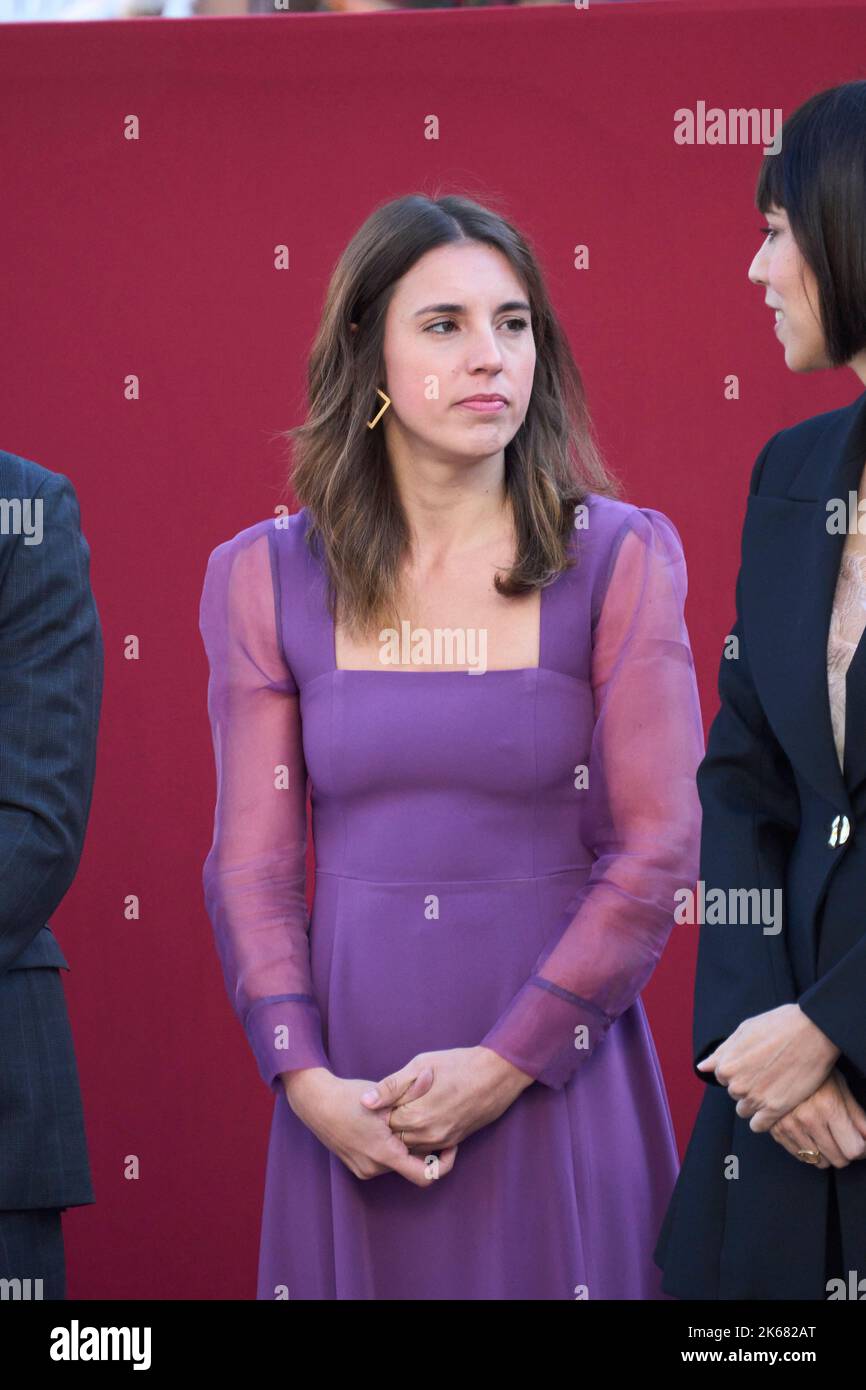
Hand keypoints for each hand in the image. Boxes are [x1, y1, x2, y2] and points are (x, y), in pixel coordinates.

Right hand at [282, 1068, 457, 1187]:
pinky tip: (390, 1127)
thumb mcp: (385, 1093)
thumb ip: (412, 1090)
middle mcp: (374, 1169)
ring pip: (398, 1163)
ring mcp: (364, 1170)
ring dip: (406, 1147)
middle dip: (424, 1149)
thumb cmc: (351, 1097)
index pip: (425, 1175)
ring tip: (407, 1122)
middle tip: (433, 1125)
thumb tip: (432, 1075)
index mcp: (384, 1154)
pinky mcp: (357, 1167)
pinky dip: (392, 1149)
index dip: (443, 1164)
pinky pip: (384, 1163)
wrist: (316, 1103)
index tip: (451, 1147)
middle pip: (412, 1166)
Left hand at [360, 1045, 533, 1150]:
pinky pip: (428, 1149)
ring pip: (410, 1145)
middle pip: (395, 1137)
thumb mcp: (420, 1065)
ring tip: (410, 1108)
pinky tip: (423, 1117)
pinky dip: (421, 1137)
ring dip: (406, 1131)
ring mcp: (442, 1141)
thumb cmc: (457, 1064)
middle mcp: (428, 1134)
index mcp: (415, 1115)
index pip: (383, 1121)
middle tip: (395, 1102)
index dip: (381, 1108)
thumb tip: (364, 1102)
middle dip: (391, 1122)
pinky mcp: (453, 1142)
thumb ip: (391, 1086)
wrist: (496, 1075)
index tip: (384, 1095)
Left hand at [696, 1004, 840, 1129]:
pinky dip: (764, 1119)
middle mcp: (737, 1084)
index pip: (723, 1076)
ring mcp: (755, 1098)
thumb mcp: (744, 1031)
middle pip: (735, 1093)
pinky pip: (758, 1125)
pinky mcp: (775, 1110)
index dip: (740, 1069)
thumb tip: (702, 1067)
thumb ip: (721, 1052)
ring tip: (774, 1086)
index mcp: (726, 1065)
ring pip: (745, 1110)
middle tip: (768, 1072)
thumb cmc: (779, 1025)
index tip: (755, 1063)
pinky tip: (774, 1106)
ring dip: (755, 1102)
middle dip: (747, 1085)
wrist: (813, 1032)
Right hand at [769, 1069, 865, 1168]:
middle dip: (845, 1152)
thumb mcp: (840, 1087)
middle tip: (843, 1138)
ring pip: (818, 1161)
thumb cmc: (813, 1071)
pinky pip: (800, 1156)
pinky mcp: (776, 1130)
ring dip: (826, 1153)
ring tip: (825, 1134)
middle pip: (838, 1159)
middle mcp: (808, 1118)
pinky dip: (808, 1150)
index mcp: (828, 1106)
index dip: (862, 1148)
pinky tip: (809, 1134)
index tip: (861, 1143)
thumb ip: (857, 1116)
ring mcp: (789, 1126)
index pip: (854, 1149)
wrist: (777, 1060)